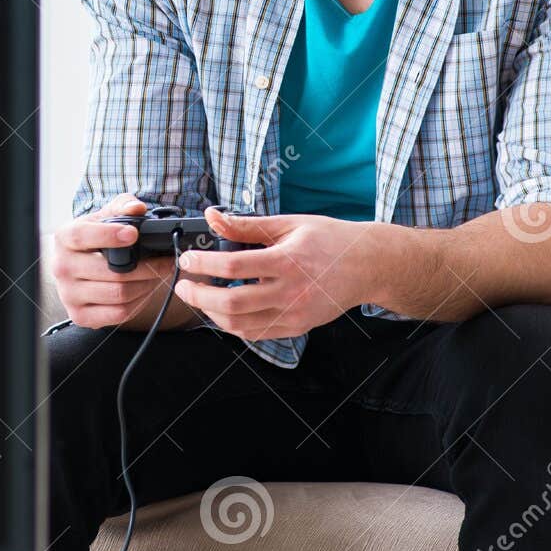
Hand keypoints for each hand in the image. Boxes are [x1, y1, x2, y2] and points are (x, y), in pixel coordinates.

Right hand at [48, 194, 198, 330]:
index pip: (81, 236)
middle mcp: (62, 267)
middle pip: (110, 271)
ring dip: (146, 284)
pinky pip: (118, 313)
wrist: (76, 267)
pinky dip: (139, 302)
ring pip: (118, 293)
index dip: (108, 235)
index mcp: (64, 239)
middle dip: (146, 266)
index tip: (133, 234)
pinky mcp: (80, 315)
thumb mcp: (104, 217)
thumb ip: (122, 206)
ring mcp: (69, 295)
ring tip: (158, 274)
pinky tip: (146, 290)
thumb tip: (136, 207)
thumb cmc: (92, 240)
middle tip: (166, 261)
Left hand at [172, 208, 401, 340]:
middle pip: (232, 303)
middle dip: (198, 296)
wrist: (367, 265)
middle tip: (183, 285)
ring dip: (212, 313)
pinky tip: (223, 310)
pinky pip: (256, 333)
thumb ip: (246, 225)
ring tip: (200, 297)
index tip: (188, 260)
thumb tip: (213, 217)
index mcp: (287, 261)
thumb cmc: (328, 239)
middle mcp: (291, 292)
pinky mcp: (297, 327)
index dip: (203, 265)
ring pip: (240, 325)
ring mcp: (294, 314)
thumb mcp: (287, 224)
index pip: (233, 267)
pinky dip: (233, 324)